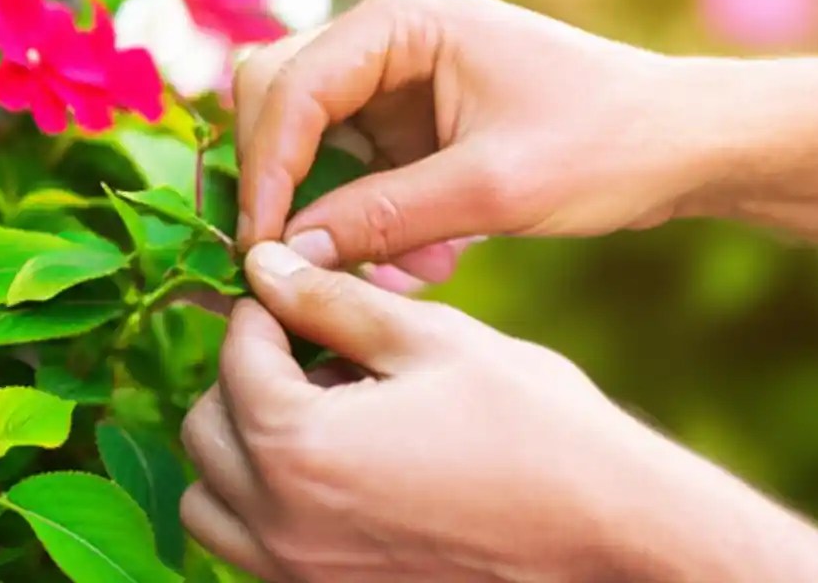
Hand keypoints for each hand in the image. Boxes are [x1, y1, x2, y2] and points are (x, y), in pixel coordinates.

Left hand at [181, 242, 817, 581]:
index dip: (266, 308)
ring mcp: (299, 571)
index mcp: (296, 446)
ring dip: (240, 447)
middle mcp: (280, 521)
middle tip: (313, 352)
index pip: (236, 355)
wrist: (611, 535)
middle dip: (246, 376)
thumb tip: (267, 265)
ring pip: (211, 499)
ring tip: (314, 416)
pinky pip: (252, 546)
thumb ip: (330, 302)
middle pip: (206, 425)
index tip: (300, 292)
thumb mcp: (430, 340)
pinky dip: (263, 503)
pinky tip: (335, 471)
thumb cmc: (532, 428)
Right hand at [234, 0, 725, 268]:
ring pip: (304, 140)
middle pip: (277, 101)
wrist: (679, 145)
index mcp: (403, 18)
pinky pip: (347, 166)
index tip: (262, 248)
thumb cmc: (603, 146)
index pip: (291, 86)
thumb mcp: (489, 191)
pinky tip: (422, 259)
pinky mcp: (404, 116)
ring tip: (402, 268)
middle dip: (282, 186)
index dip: (265, 170)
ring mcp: (390, 74)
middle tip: (301, 263)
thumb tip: (285, 258)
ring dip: (328, 210)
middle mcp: (384, 34)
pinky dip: (362, 217)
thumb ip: (379, 219)